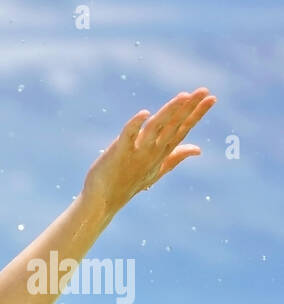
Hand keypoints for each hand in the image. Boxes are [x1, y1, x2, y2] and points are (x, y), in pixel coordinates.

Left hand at [82, 87, 215, 216]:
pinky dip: (135, 125)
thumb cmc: (129, 184)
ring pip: (156, 128)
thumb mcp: (157, 170)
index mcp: (162, 152)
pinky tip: (144, 113)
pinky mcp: (119, 153)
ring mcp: (137, 152)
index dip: (197, 114)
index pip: (183, 129)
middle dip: (189, 108)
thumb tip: (198, 149)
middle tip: (204, 90)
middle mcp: (153, 151)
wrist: (103, 201)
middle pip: (174, 125)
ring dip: (169, 112)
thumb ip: (176, 156)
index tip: (212, 98)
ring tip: (183, 96)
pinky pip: (128, 136)